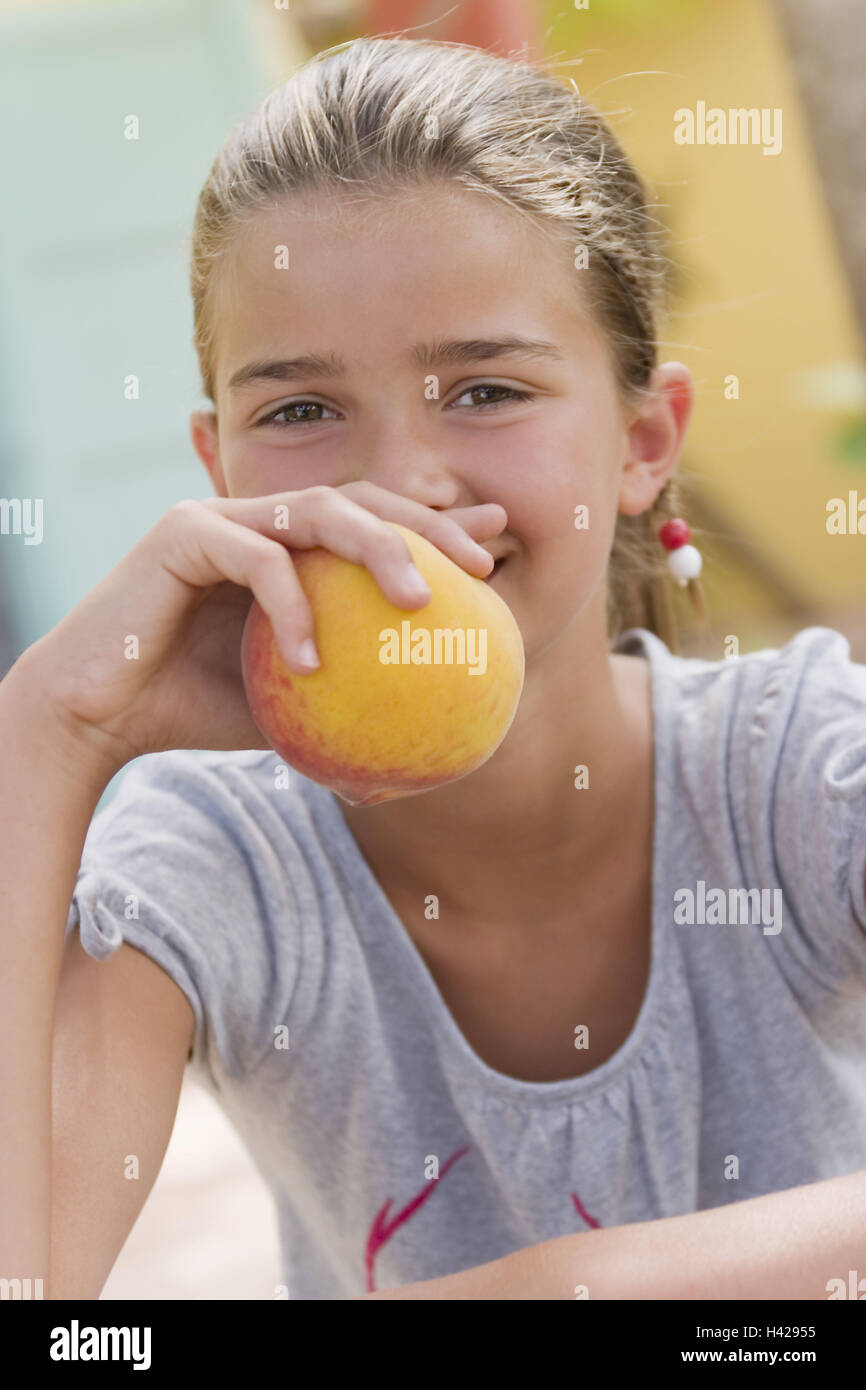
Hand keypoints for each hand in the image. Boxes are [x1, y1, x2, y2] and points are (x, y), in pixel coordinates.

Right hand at [20, 483, 505, 769]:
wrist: (99, 716)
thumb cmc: (195, 712)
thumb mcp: (293, 712)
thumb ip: (349, 702)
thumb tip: (427, 757)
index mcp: (287, 550)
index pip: (373, 524)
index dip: (435, 528)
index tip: (494, 551)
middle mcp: (257, 521)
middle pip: (359, 498)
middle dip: (425, 523)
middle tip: (480, 566)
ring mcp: (220, 519)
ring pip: (316, 509)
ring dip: (377, 548)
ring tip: (419, 601)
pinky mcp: (181, 534)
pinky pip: (258, 560)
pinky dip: (292, 607)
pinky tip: (312, 662)